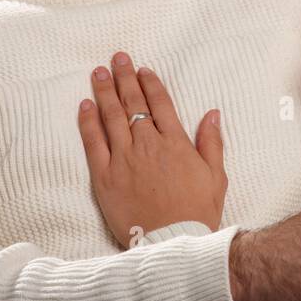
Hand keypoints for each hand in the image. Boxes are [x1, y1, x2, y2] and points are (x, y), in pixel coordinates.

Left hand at [78, 51, 226, 248]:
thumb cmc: (197, 212)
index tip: (142, 69)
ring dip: (104, 91)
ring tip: (98, 72)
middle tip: (117, 58)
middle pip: (133, 103)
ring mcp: (123, 159)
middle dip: (124, 78)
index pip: (159, 104)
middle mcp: (147, 145)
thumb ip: (211, 142)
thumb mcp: (216, 176)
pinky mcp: (104, 177)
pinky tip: (85, 105)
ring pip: (111, 117)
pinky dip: (88, 122)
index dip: (150, 84)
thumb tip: (211, 114)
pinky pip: (93, 143)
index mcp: (175, 143)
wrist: (173, 243)